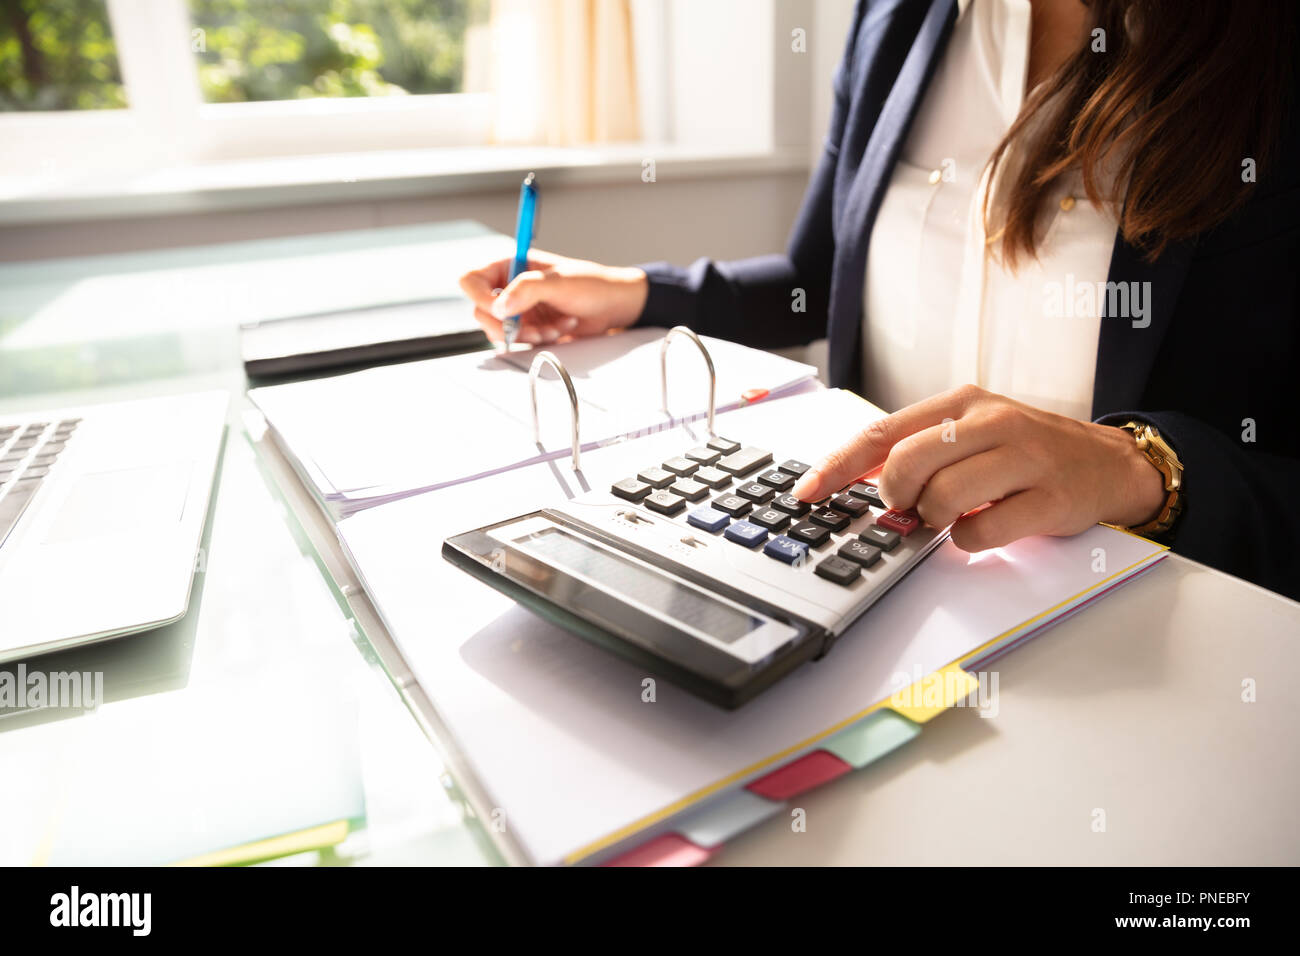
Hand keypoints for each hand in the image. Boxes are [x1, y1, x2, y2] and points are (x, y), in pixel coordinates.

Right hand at [458, 248, 648, 345]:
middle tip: (533, 329)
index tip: (500, 310)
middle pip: (482, 311)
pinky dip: (538, 340)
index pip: (472, 280)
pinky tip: (559, 330)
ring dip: (526, 335)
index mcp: (511, 264)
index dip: (480, 297)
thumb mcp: (560, 283)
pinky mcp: (528, 328)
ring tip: (554, 328)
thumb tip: (499, 306)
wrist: (615, 306)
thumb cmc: (593, 285)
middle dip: (508, 325)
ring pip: (499, 330)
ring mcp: (518, 309)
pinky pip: (518, 341)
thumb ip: (527, 290)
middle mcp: (510, 286)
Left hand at [789, 385, 1167, 551]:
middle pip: (907, 464)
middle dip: (896, 496)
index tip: (808, 491)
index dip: (838, 466)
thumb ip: (917, 449)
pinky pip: (981, 532)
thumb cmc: (1028, 451)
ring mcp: (1023, 458)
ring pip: (942, 497)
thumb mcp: (970, 433)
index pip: (882, 433)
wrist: (1109, 464)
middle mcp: (991, 422)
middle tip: (910, 506)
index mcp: (962, 403)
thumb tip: (853, 477)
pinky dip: (969, 541)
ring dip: (934, 520)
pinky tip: (981, 529)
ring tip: (951, 517)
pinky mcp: (1048, 499)